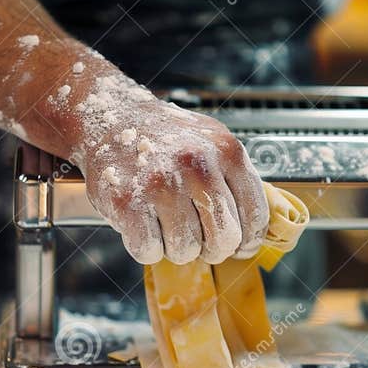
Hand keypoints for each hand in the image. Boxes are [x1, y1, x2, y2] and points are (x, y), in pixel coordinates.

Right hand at [72, 85, 267, 264]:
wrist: (111, 116)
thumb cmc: (164, 137)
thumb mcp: (211, 142)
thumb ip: (236, 179)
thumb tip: (256, 230)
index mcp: (226, 151)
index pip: (254, 216)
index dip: (248, 240)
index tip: (241, 247)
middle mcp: (197, 166)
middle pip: (223, 240)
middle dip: (210, 248)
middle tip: (197, 239)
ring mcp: (161, 184)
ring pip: (185, 250)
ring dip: (174, 246)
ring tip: (163, 222)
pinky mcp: (127, 202)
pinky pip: (149, 251)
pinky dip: (146, 247)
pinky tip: (142, 224)